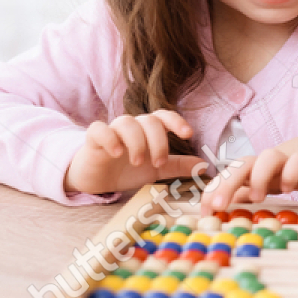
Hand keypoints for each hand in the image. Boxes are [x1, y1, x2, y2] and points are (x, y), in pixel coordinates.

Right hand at [63, 110, 204, 195]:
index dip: (177, 121)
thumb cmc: (127, 170)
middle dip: (157, 141)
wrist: (98, 180)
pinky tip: (116, 152)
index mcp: (148, 130)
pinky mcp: (94, 138)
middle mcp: (132, 125)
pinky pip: (100, 129)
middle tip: (157, 162)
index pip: (164, 116)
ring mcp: (112, 130)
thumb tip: (204, 165)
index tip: (188, 134)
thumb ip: (178, 166)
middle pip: (149, 120)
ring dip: (136, 142)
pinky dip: (110, 138)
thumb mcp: (156, 170)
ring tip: (137, 161)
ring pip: (126, 122)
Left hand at [203, 127, 297, 209]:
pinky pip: (297, 163)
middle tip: (218, 205)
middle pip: (241, 165)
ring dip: (260, 177)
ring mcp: (285, 159)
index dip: (213, 190)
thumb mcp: (263, 185)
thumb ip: (243, 195)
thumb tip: (219, 210)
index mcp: (251, 168)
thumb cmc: (288, 171)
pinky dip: (291, 174)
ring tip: (258, 197)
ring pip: (268, 158)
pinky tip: (289, 189)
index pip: (226, 175)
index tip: (205, 211)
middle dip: (226, 184)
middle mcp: (264, 162)